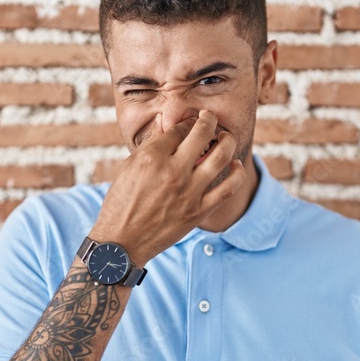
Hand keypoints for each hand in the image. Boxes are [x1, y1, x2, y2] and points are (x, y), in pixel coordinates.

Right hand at [89, 110, 244, 266]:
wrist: (122, 241)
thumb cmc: (122, 202)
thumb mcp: (129, 167)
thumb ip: (149, 144)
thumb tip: (165, 123)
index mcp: (151, 157)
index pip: (179, 128)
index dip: (188, 121)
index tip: (191, 121)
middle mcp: (173, 171)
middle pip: (202, 133)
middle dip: (210, 120)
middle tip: (211, 119)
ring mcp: (188, 192)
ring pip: (221, 156)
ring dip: (228, 141)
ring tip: (225, 138)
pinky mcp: (199, 211)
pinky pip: (228, 189)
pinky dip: (237, 173)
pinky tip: (236, 165)